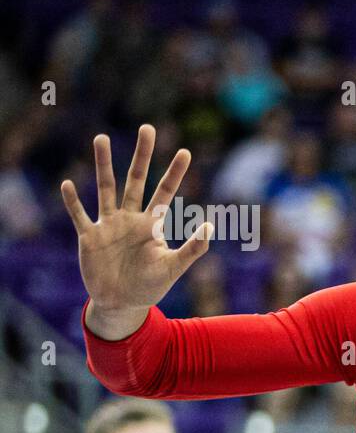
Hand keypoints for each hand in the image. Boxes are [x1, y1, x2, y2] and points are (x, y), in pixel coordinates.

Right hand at [61, 124, 212, 339]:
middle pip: (136, 180)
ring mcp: (109, 225)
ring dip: (104, 164)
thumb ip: (193, 248)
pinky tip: (68, 185)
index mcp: (152, 223)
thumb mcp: (174, 266)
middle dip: (142, 156)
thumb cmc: (150, 285)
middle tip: (147, 128)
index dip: (174, 173)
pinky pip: (80, 215)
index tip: (185, 151)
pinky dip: (74, 202)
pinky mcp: (89, 237)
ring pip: (106, 188)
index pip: (165, 192)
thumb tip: (210, 226)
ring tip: (101, 138)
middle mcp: (130, 218)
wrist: (122, 303)